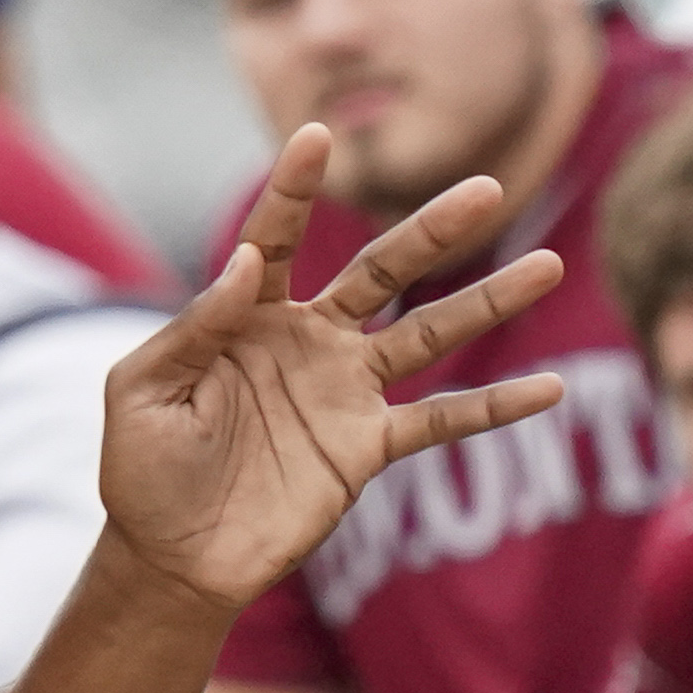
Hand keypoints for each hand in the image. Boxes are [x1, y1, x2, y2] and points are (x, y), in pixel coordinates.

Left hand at [102, 128, 564, 612]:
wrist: (172, 557)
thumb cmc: (143, 470)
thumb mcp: (143, 391)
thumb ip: (194, 326)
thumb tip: (245, 260)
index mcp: (243, 316)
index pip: (272, 239)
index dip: (293, 189)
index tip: (315, 135)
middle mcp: (305, 341)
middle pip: (379, 273)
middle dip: (431, 232)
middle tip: (485, 188)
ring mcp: (342, 391)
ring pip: (427, 335)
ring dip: (487, 303)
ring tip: (549, 266)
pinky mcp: (366, 447)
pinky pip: (440, 422)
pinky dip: (494, 408)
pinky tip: (548, 389)